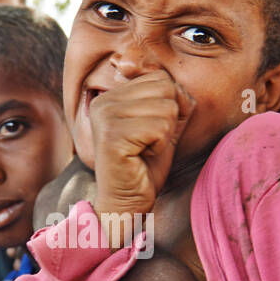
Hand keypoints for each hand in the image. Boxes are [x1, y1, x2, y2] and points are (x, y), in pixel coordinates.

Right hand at [91, 73, 193, 239]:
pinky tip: (142, 157)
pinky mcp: (112, 135)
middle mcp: (104, 101)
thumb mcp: (163, 125)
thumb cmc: (146, 166)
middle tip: (150, 143)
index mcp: (112, 95)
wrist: (127, 202)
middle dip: (169, 119)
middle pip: (165, 89)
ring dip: (164, 135)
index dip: (170, 107)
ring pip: (166, 108)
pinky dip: (160, 146)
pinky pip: (159, 128)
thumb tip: (175, 82)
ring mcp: (105, 116)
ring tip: (145, 150)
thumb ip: (170, 99)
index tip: (152, 132)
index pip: (161, 78)